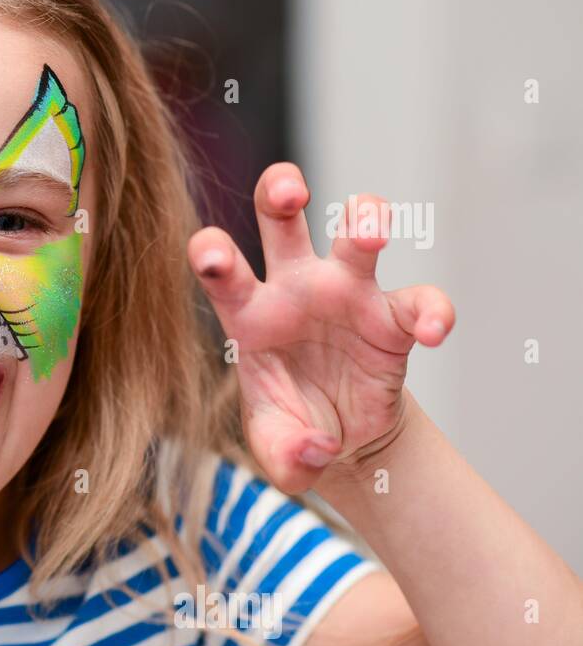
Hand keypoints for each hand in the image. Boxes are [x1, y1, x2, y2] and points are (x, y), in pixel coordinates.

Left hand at [188, 162, 453, 492]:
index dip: (214, 254)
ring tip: (371, 231)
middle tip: (288, 190)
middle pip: (283, 222)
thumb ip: (286, 455)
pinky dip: (433, 312)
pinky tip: (435, 332)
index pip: (224, 274)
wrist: (342, 438)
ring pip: (356, 236)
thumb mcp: (279, 453)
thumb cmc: (293, 428)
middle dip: (281, 192)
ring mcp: (348, 295)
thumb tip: (315, 447)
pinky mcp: (395, 317)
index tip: (211, 252)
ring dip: (366, 219)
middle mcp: (295, 290)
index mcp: (250, 315)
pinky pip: (419, 301)